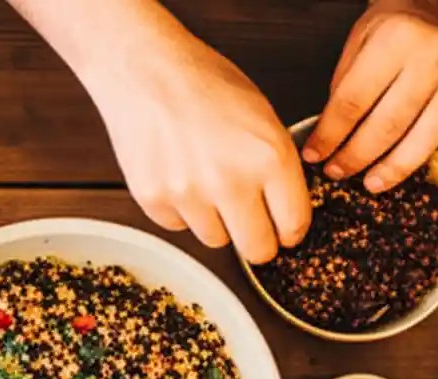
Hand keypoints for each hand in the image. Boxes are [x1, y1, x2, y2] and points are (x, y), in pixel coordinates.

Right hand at [85, 32, 309, 263]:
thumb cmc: (203, 83)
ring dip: (215, 221)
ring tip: (204, 182)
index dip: (290, 231)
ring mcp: (189, 194)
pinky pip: (179, 226)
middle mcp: (231, 181)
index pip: (294, 225)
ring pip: (216, 240)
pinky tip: (177, 175)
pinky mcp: (154, 200)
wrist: (143, 70)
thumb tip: (286, 210)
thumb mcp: (261, 115)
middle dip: (257, 240)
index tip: (283, 230)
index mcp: (269, 156)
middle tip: (250, 224)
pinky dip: (181, 210)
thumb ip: (277, 165)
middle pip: (258, 250)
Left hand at [304, 0, 437, 192]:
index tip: (314, 155)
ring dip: (387, 167)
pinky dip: (412, 159)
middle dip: (356, 156)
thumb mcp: (356, 46)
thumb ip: (344, 91)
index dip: (330, 135)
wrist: (433, 4)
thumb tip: (328, 140)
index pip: (352, 101)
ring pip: (415, 136)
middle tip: (336, 172)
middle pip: (385, 124)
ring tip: (366, 183)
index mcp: (393, 38)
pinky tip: (393, 171)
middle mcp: (430, 53)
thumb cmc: (390, 26)